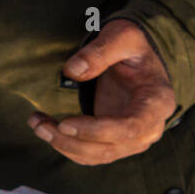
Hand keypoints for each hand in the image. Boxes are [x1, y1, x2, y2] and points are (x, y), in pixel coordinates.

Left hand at [28, 19, 176, 165]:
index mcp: (157, 103)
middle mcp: (149, 129)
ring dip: (63, 145)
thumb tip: (72, 71)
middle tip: (40, 124)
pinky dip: (65, 145)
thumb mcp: (122, 37)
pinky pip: (89, 154)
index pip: (129, 128)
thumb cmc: (134, 48)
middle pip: (109, 148)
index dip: (96, 131)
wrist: (138, 61)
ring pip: (95, 156)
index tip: (65, 124)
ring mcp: (132, 141)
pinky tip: (46, 127)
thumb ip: (100, 52)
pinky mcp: (115, 144)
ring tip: (37, 123)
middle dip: (71, 141)